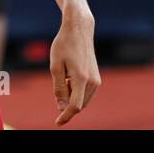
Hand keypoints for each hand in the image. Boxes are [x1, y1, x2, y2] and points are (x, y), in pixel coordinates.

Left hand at [50, 4, 99, 125]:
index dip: (65, 116)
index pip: (75, 106)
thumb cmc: (64, 45)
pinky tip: (70, 76)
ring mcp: (97, 80)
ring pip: (83, 100)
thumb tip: (62, 107)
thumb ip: (59, 88)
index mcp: (81, 78)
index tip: (57, 123)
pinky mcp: (97, 78)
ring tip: (64, 75)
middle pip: (79, 104)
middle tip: (59, 81)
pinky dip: (76, 92)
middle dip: (67, 103)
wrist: (79, 29)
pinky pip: (86, 93)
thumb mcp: (55, 66)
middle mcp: (92, 81)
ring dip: (72, 96)